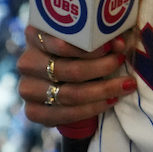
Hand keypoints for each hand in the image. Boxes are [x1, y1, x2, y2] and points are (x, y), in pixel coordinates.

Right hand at [15, 25, 134, 126]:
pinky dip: (91, 109)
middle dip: (101, 68)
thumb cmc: (76, 53)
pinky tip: (110, 101)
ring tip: (126, 84)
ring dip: (102, 90)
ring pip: (69, 94)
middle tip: (122, 63)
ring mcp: (27, 88)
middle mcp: (27, 62)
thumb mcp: (81, 40)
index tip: (113, 46)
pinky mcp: (32, 111)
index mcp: (34, 36)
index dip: (89, 47)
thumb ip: (97, 39)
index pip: (60, 43)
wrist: (61, 83)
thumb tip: (119, 44)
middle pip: (68, 70)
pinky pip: (64, 115)